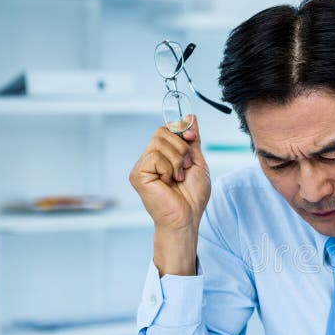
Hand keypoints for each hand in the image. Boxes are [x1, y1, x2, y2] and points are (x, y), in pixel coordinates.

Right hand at [129, 116, 210, 274]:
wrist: (187, 217)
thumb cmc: (192, 196)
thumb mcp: (196, 162)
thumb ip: (192, 140)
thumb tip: (190, 117)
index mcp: (162, 155)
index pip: (166, 129)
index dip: (181, 130)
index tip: (192, 138)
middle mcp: (149, 158)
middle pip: (162, 131)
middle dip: (181, 148)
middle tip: (185, 167)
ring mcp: (142, 165)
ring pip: (160, 143)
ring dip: (177, 161)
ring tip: (178, 178)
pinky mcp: (137, 173)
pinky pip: (155, 156)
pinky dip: (168, 169)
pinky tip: (168, 182)